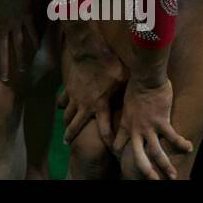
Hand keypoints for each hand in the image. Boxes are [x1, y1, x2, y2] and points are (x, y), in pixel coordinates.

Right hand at [59, 31, 127, 148]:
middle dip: (72, 136)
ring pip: (67, 115)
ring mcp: (74, 97)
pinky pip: (62, 100)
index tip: (110, 150)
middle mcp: (85, 105)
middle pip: (76, 126)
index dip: (108, 142)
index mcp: (100, 106)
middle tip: (68, 144)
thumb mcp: (123, 78)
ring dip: (66, 124)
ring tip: (64, 130)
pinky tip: (60, 107)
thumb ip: (129, 88)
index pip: (105, 130)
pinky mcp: (68, 89)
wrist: (89, 51)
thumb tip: (142, 90)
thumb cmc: (109, 65)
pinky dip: (61, 104)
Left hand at [113, 77, 191, 179]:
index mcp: (125, 123)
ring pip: (157, 153)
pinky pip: (173, 138)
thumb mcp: (126, 101)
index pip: (117, 143)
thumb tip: (131, 111)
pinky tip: (189, 148)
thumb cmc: (136, 85)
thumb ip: (129, 111)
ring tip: (172, 176)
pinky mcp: (162, 122)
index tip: (119, 156)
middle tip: (152, 180)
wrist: (145, 77)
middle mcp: (136, 129)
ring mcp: (149, 127)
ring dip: (166, 166)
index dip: (117, 151)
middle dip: (145, 171)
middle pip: (138, 157)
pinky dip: (182, 144)